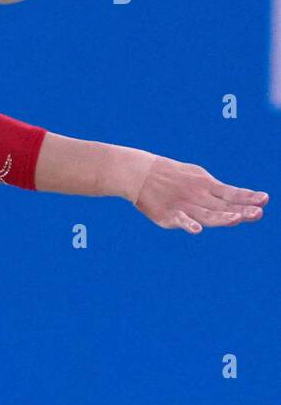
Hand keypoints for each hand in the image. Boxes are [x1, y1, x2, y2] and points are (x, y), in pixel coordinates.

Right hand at [131, 154, 267, 233]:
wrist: (139, 173)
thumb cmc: (170, 175)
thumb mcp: (195, 175)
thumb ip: (214, 189)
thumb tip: (238, 198)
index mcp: (206, 185)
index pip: (232, 193)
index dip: (248, 197)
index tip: (265, 199)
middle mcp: (198, 196)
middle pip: (223, 207)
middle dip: (242, 211)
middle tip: (258, 214)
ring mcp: (184, 206)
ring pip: (207, 215)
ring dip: (222, 218)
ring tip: (237, 219)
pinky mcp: (168, 215)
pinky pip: (181, 221)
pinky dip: (189, 225)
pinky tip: (197, 230)